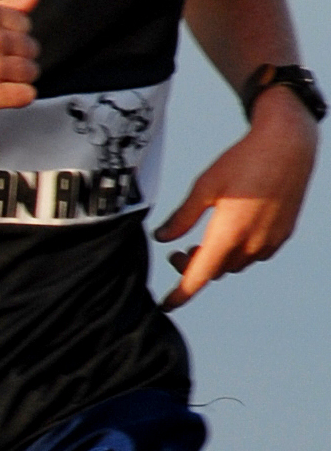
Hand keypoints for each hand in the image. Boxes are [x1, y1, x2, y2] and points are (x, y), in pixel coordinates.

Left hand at [154, 98, 317, 308]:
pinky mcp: (283, 234)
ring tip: (206, 240)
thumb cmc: (244, 161)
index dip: (180, 294)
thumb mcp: (204, 187)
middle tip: (179, 251)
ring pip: (237, 264)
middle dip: (196, 266)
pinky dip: (240, 250)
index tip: (166, 305)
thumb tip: (162, 237)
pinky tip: (233, 230)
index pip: (199, 277)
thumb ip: (182, 218)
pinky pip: (256, 253)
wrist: (288, 146)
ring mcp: (271, 241)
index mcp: (228, 235)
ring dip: (219, 259)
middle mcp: (252, 244)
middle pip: (216, 271)